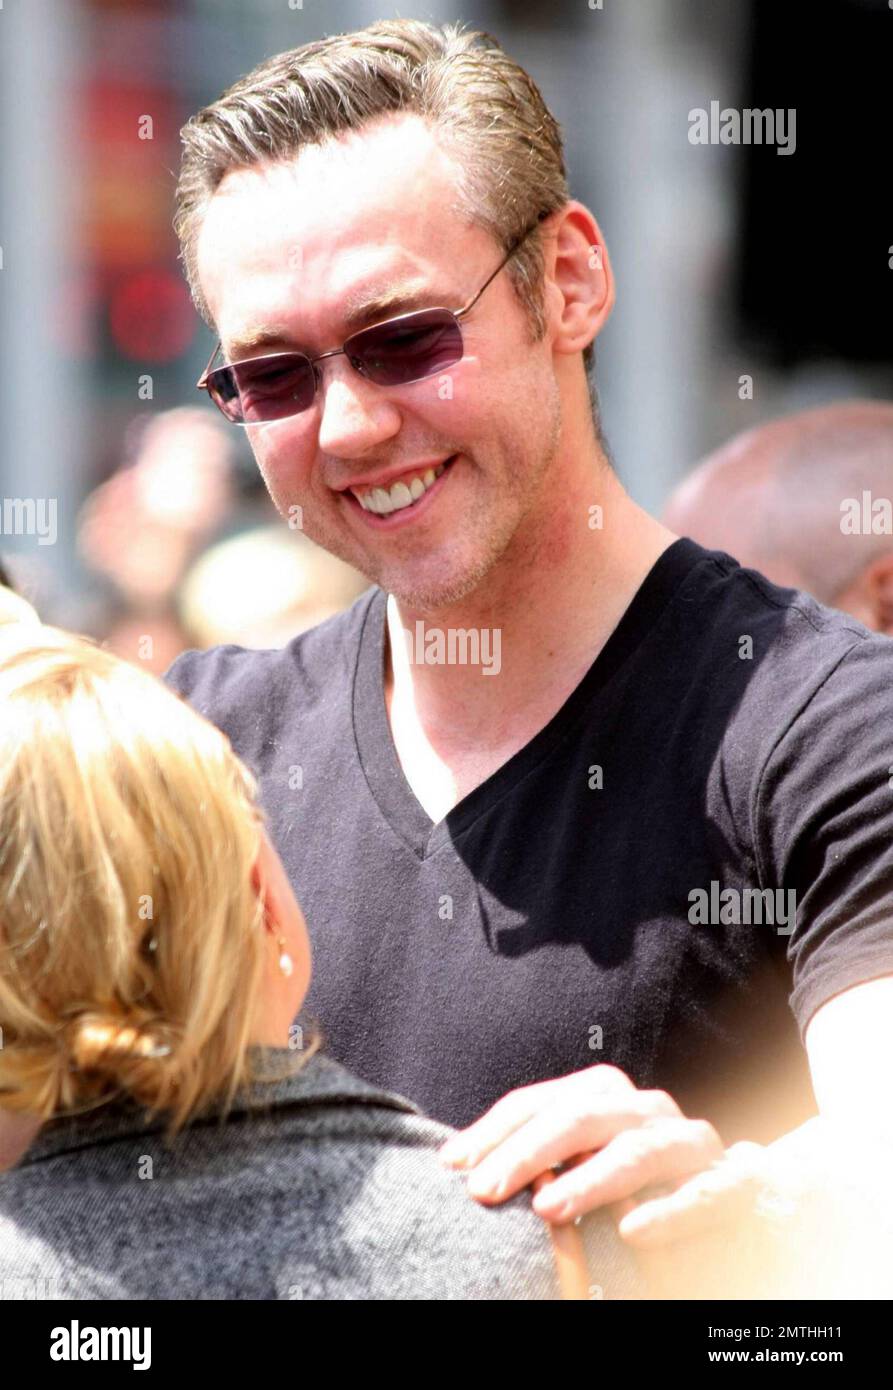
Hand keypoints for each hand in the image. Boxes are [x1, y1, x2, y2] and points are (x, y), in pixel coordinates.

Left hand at [439, 1063, 746, 1243]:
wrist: (736, 1202)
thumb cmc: (638, 1187)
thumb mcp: (580, 1167)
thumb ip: (536, 1159)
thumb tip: (457, 1162)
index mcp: (607, 1095)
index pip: (542, 1102)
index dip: (495, 1130)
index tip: (453, 1164)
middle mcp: (647, 1109)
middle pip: (583, 1115)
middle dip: (530, 1150)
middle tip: (486, 1188)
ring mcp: (691, 1143)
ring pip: (638, 1149)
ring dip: (590, 1179)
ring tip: (547, 1209)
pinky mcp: (734, 1184)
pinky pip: (703, 1193)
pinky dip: (668, 1209)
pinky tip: (634, 1231)